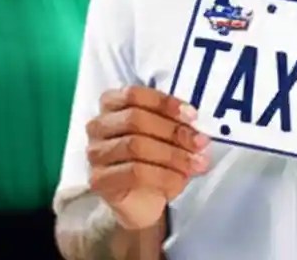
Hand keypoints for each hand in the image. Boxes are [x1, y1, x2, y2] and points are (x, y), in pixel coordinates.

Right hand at [85, 86, 209, 229]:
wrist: (145, 200)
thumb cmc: (157, 159)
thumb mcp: (170, 136)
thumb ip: (179, 127)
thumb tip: (198, 132)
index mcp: (112, 104)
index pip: (134, 95)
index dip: (165, 103)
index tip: (193, 116)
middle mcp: (98, 126)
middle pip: (134, 119)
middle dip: (173, 131)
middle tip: (200, 143)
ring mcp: (95, 153)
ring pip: (135, 146)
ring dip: (172, 155)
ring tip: (196, 163)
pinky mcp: (100, 180)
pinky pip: (133, 173)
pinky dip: (163, 176)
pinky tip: (180, 180)